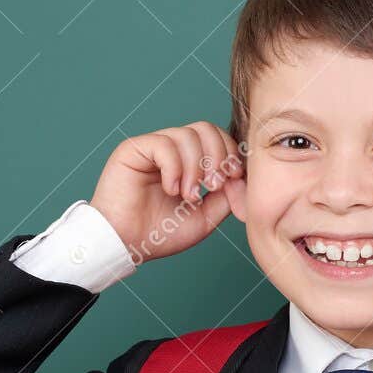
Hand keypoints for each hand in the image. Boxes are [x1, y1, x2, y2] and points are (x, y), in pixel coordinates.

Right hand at [89, 122, 245, 263]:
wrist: (128, 245)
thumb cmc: (160, 234)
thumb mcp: (206, 216)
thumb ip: (227, 196)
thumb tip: (244, 178)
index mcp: (189, 161)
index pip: (217, 138)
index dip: (230, 153)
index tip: (232, 179)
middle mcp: (171, 149)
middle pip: (205, 128)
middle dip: (217, 156)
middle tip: (214, 185)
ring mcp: (152, 147)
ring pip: (187, 135)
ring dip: (195, 168)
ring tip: (188, 195)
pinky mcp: (134, 148)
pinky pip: (164, 144)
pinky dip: (174, 168)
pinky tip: (171, 189)